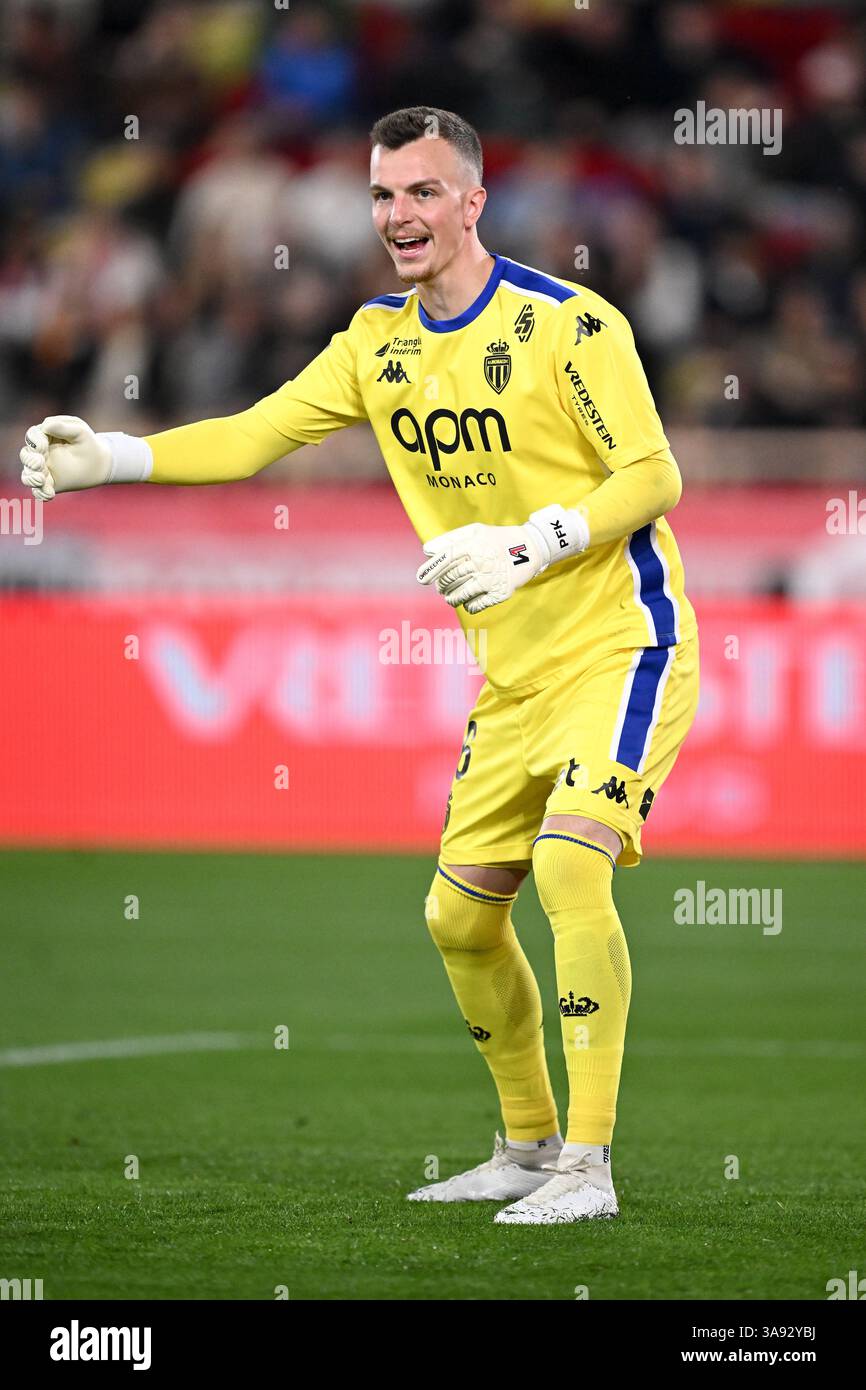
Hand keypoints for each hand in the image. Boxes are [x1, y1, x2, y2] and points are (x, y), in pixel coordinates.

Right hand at [19, 415, 111, 500]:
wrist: (100, 463)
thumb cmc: (88, 443)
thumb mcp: (80, 432)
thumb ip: (63, 427)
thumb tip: (44, 425)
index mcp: (44, 436)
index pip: (32, 437)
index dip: (34, 441)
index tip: (43, 446)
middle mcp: (39, 453)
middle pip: (26, 456)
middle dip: (30, 460)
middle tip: (39, 464)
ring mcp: (43, 470)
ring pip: (27, 475)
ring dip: (31, 478)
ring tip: (40, 480)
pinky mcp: (49, 484)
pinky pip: (39, 491)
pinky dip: (41, 493)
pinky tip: (50, 494)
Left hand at [416, 520, 549, 614]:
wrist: (531, 548)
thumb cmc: (497, 539)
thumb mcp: (475, 531)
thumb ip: (450, 539)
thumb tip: (427, 551)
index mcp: (474, 545)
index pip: (445, 559)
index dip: (430, 570)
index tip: (421, 579)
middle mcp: (482, 562)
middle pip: (450, 578)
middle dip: (441, 585)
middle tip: (441, 586)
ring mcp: (491, 580)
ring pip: (459, 595)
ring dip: (450, 598)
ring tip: (449, 596)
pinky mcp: (500, 593)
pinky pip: (474, 605)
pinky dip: (467, 605)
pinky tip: (467, 600)